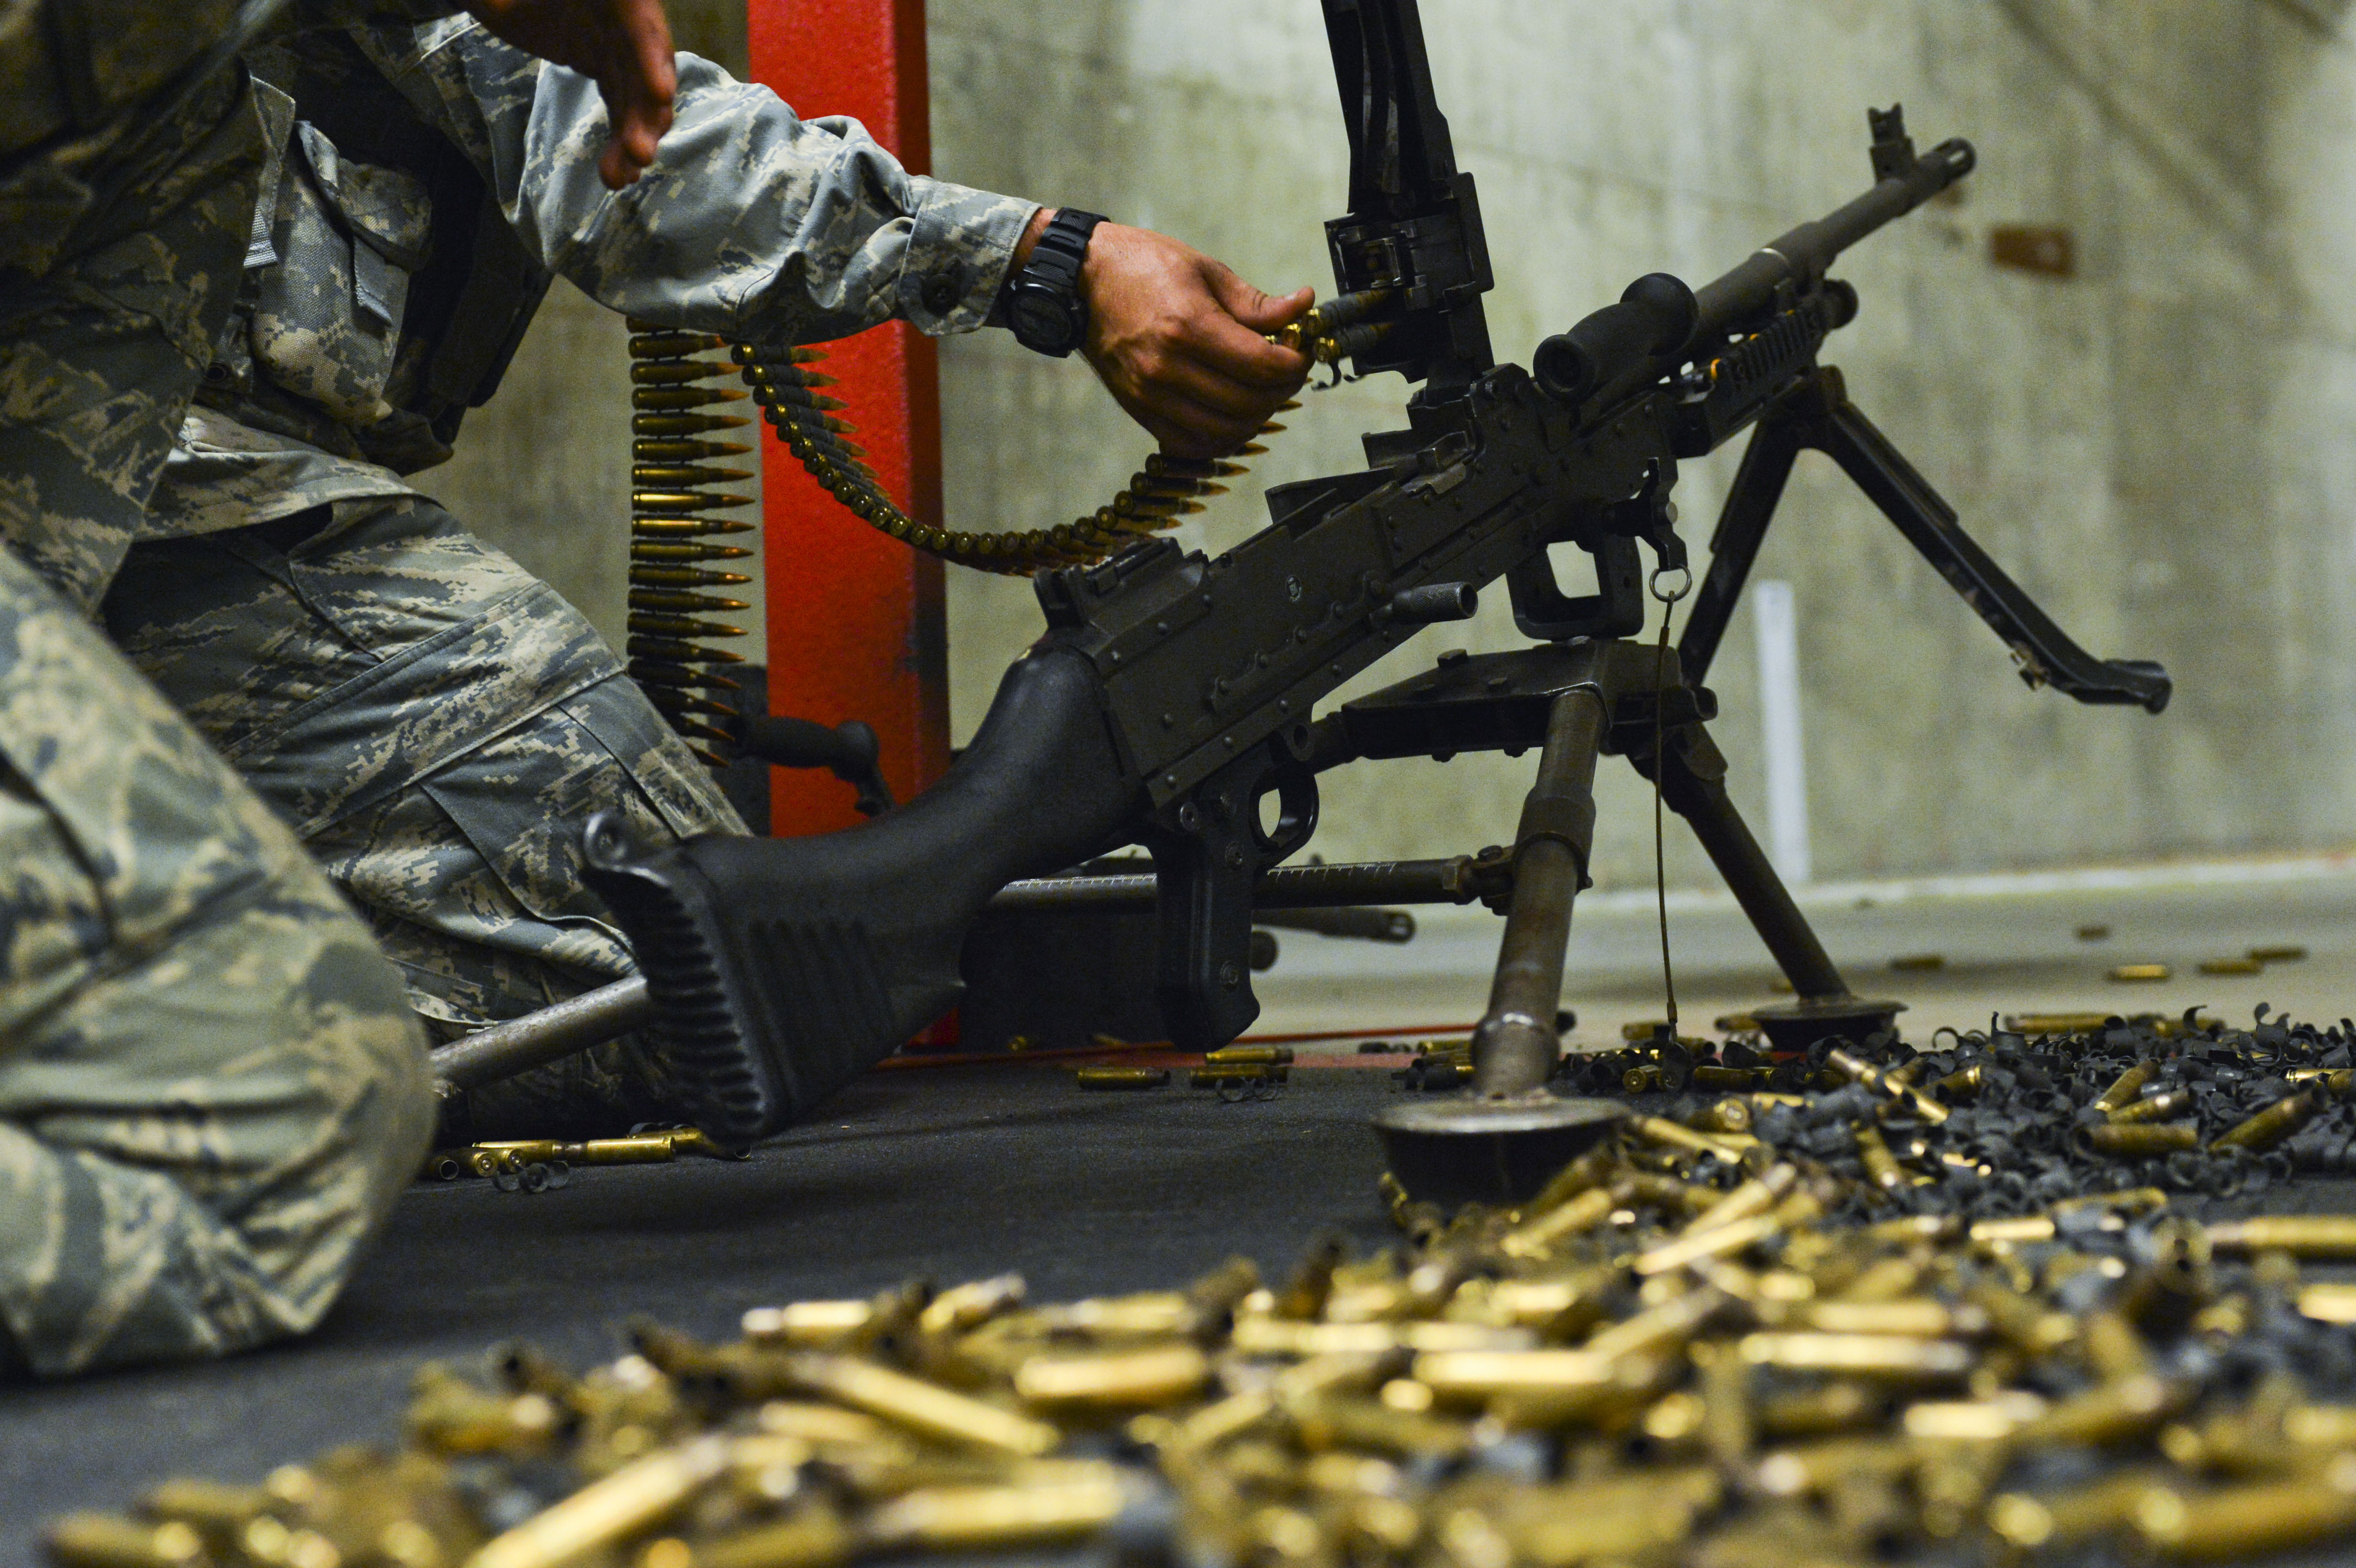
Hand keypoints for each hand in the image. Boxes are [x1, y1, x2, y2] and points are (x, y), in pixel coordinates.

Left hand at [465, 0, 676, 187]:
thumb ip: (506, 2)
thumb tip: (495, 5)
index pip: (638, 20)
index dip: (652, 55)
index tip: (660, 93)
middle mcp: (621, 15)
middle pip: (644, 67)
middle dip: (647, 113)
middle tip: (639, 155)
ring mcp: (614, 41)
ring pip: (635, 93)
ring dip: (633, 137)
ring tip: (619, 178)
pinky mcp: (602, 63)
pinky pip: (620, 101)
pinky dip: (620, 134)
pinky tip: (616, 170)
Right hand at [1053, 216, 1312, 458]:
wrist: (1083, 281)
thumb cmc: (1143, 267)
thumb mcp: (1205, 270)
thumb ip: (1256, 302)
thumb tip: (1303, 306)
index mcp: (1187, 325)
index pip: (1263, 367)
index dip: (1295, 364)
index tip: (1300, 351)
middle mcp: (1166, 367)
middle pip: (1249, 403)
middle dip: (1281, 390)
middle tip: (1286, 370)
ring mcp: (1150, 395)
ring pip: (1224, 432)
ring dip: (1255, 418)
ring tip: (1260, 392)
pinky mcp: (1139, 410)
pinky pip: (1191, 444)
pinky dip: (1220, 437)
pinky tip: (1229, 413)